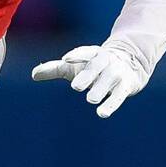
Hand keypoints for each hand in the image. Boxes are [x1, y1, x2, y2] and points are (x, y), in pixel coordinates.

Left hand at [31, 43, 146, 118]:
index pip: (85, 52)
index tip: (66, 60)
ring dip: (101, 89)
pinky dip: (111, 104)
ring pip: (109, 80)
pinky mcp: (126, 86)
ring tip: (91, 99)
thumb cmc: (95, 67)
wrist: (131, 65)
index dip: (76, 55)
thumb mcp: (76, 66)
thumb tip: (33, 74)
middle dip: (87, 75)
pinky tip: (102, 113)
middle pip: (96, 67)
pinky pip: (119, 95)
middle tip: (76, 86)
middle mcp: (106, 61)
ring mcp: (117, 73)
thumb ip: (55, 69)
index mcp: (93, 54)